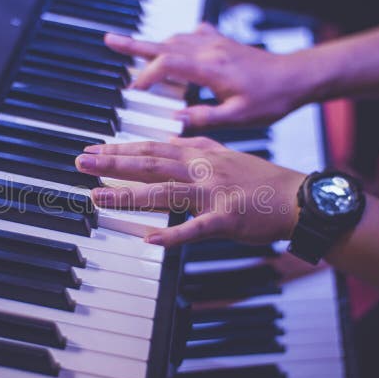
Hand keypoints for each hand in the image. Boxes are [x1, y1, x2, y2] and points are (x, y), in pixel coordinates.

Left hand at [74, 136, 304, 246]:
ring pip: (164, 192)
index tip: (93, 149)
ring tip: (98, 197)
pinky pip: (197, 228)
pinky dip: (174, 233)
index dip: (120, 149)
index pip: (153, 148)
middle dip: (112, 163)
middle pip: (150, 164)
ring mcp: (213, 194)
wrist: (297, 197)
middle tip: (81, 162)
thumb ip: (198, 145)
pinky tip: (150, 239)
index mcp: (201, 155)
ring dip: (128, 194)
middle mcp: (202, 169)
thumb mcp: (227, 153)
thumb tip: (173, 139)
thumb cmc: (262, 179)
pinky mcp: (227, 218)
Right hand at [104, 23, 315, 129]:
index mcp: (211, 70)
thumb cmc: (272, 99)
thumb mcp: (239, 117)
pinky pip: (194, 35)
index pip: (167, 65)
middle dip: (134, 45)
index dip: (146, 76)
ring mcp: (216, 44)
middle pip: (164, 44)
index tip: (134, 90)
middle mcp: (210, 51)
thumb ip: (204, 118)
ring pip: (176, 39)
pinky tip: (176, 43)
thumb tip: (174, 121)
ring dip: (153, 44)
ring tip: (133, 49)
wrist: (297, 77)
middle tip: (109, 41)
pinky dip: (178, 39)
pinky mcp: (223, 43)